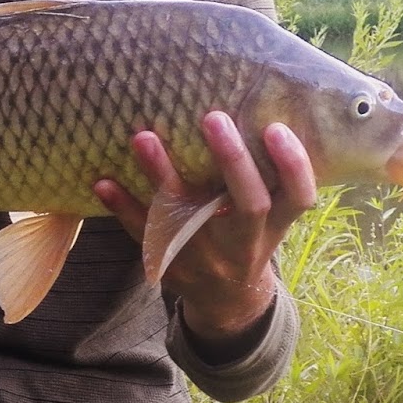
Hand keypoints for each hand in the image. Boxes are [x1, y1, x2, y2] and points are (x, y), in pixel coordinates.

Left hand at [93, 113, 315, 345]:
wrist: (227, 300)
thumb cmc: (248, 236)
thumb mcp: (270, 217)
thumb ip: (266, 177)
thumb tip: (246, 102)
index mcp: (276, 226)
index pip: (298, 198)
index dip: (293, 165)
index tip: (275, 127)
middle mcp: (246, 243)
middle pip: (250, 204)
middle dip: (233, 160)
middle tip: (213, 117)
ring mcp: (208, 258)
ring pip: (187, 218)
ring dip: (163, 176)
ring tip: (143, 137)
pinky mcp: (172, 266)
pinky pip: (144, 236)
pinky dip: (123, 208)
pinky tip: (103, 182)